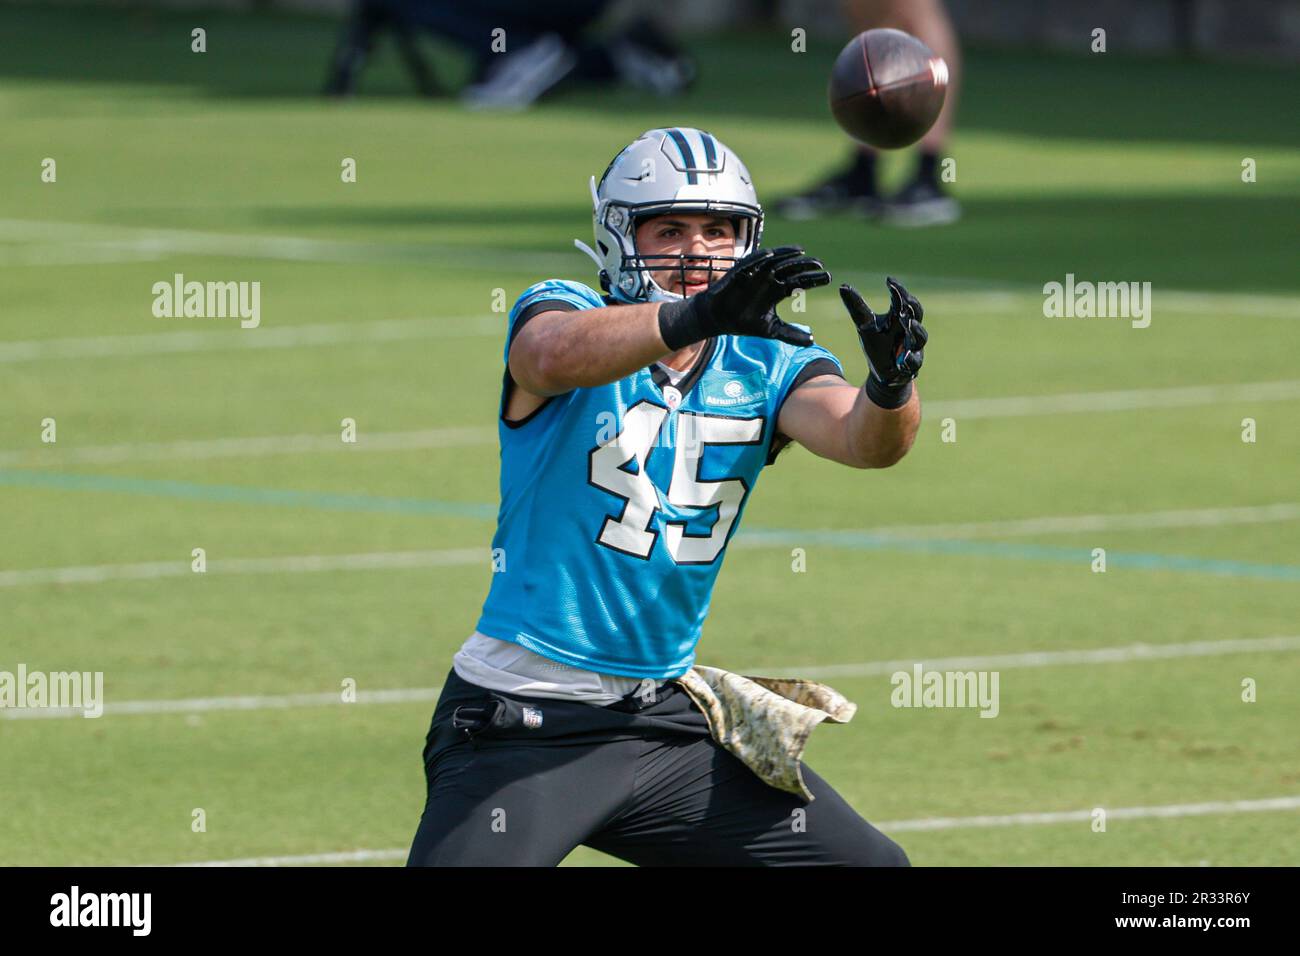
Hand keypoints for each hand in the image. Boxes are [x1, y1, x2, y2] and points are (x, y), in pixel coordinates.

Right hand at [658, 245, 829, 348]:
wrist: (720, 320)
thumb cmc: (745, 322)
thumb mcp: (772, 330)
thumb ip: (791, 334)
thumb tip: (812, 341)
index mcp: (778, 291)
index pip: (799, 282)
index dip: (813, 279)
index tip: (828, 278)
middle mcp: (769, 279)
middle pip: (791, 269)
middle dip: (805, 265)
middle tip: (819, 265)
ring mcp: (756, 274)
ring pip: (775, 261)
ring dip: (787, 255)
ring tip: (802, 252)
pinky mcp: (741, 271)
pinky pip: (752, 262)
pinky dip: (761, 257)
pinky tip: (773, 254)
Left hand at [839, 276, 926, 408]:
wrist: (882, 373)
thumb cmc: (877, 344)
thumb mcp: (864, 324)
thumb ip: (856, 306)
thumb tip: (842, 286)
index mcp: (899, 317)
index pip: (903, 300)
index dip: (899, 290)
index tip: (889, 280)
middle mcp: (910, 330)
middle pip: (917, 314)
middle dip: (912, 306)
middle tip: (905, 300)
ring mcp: (914, 347)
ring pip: (920, 337)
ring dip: (916, 331)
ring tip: (909, 324)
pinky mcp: (912, 365)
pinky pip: (914, 361)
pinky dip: (910, 359)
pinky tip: (904, 357)